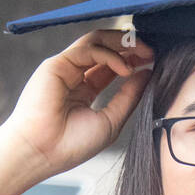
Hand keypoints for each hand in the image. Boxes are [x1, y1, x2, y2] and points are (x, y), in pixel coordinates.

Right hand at [0, 29, 154, 194]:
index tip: (151, 62)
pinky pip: (88, 48)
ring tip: (143, 52)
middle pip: (103, 50)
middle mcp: (73, 77)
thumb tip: (146, 72)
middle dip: (129, 47)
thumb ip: (128, 96)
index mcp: (83, 92)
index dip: (131, 61)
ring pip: (96, 41)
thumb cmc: (71, 145)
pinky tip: (125, 69)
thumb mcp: (111, 121)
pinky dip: (110, 55)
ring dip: (122, 43)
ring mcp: (64, 69)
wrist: (42, 153)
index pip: (109, 67)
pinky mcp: (57, 64)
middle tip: (151, 51)